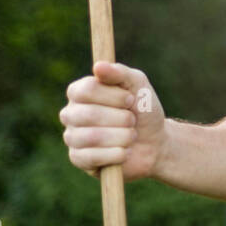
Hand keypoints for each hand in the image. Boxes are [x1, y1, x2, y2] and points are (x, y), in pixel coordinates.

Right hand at [60, 61, 166, 180]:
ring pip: (91, 137)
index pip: (86, 90)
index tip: (130, 99)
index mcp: (80, 91)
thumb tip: (98, 66)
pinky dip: (117, 154)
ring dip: (121, 137)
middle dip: (120, 118)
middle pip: (88, 115)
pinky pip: (92, 158)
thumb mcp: (138, 85)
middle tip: (132, 120)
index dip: (112, 96)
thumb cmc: (142, 109)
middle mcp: (71, 113)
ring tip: (131, 136)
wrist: (154, 142)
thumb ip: (119, 73)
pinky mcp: (78, 159)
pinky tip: (125, 152)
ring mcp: (72, 137)